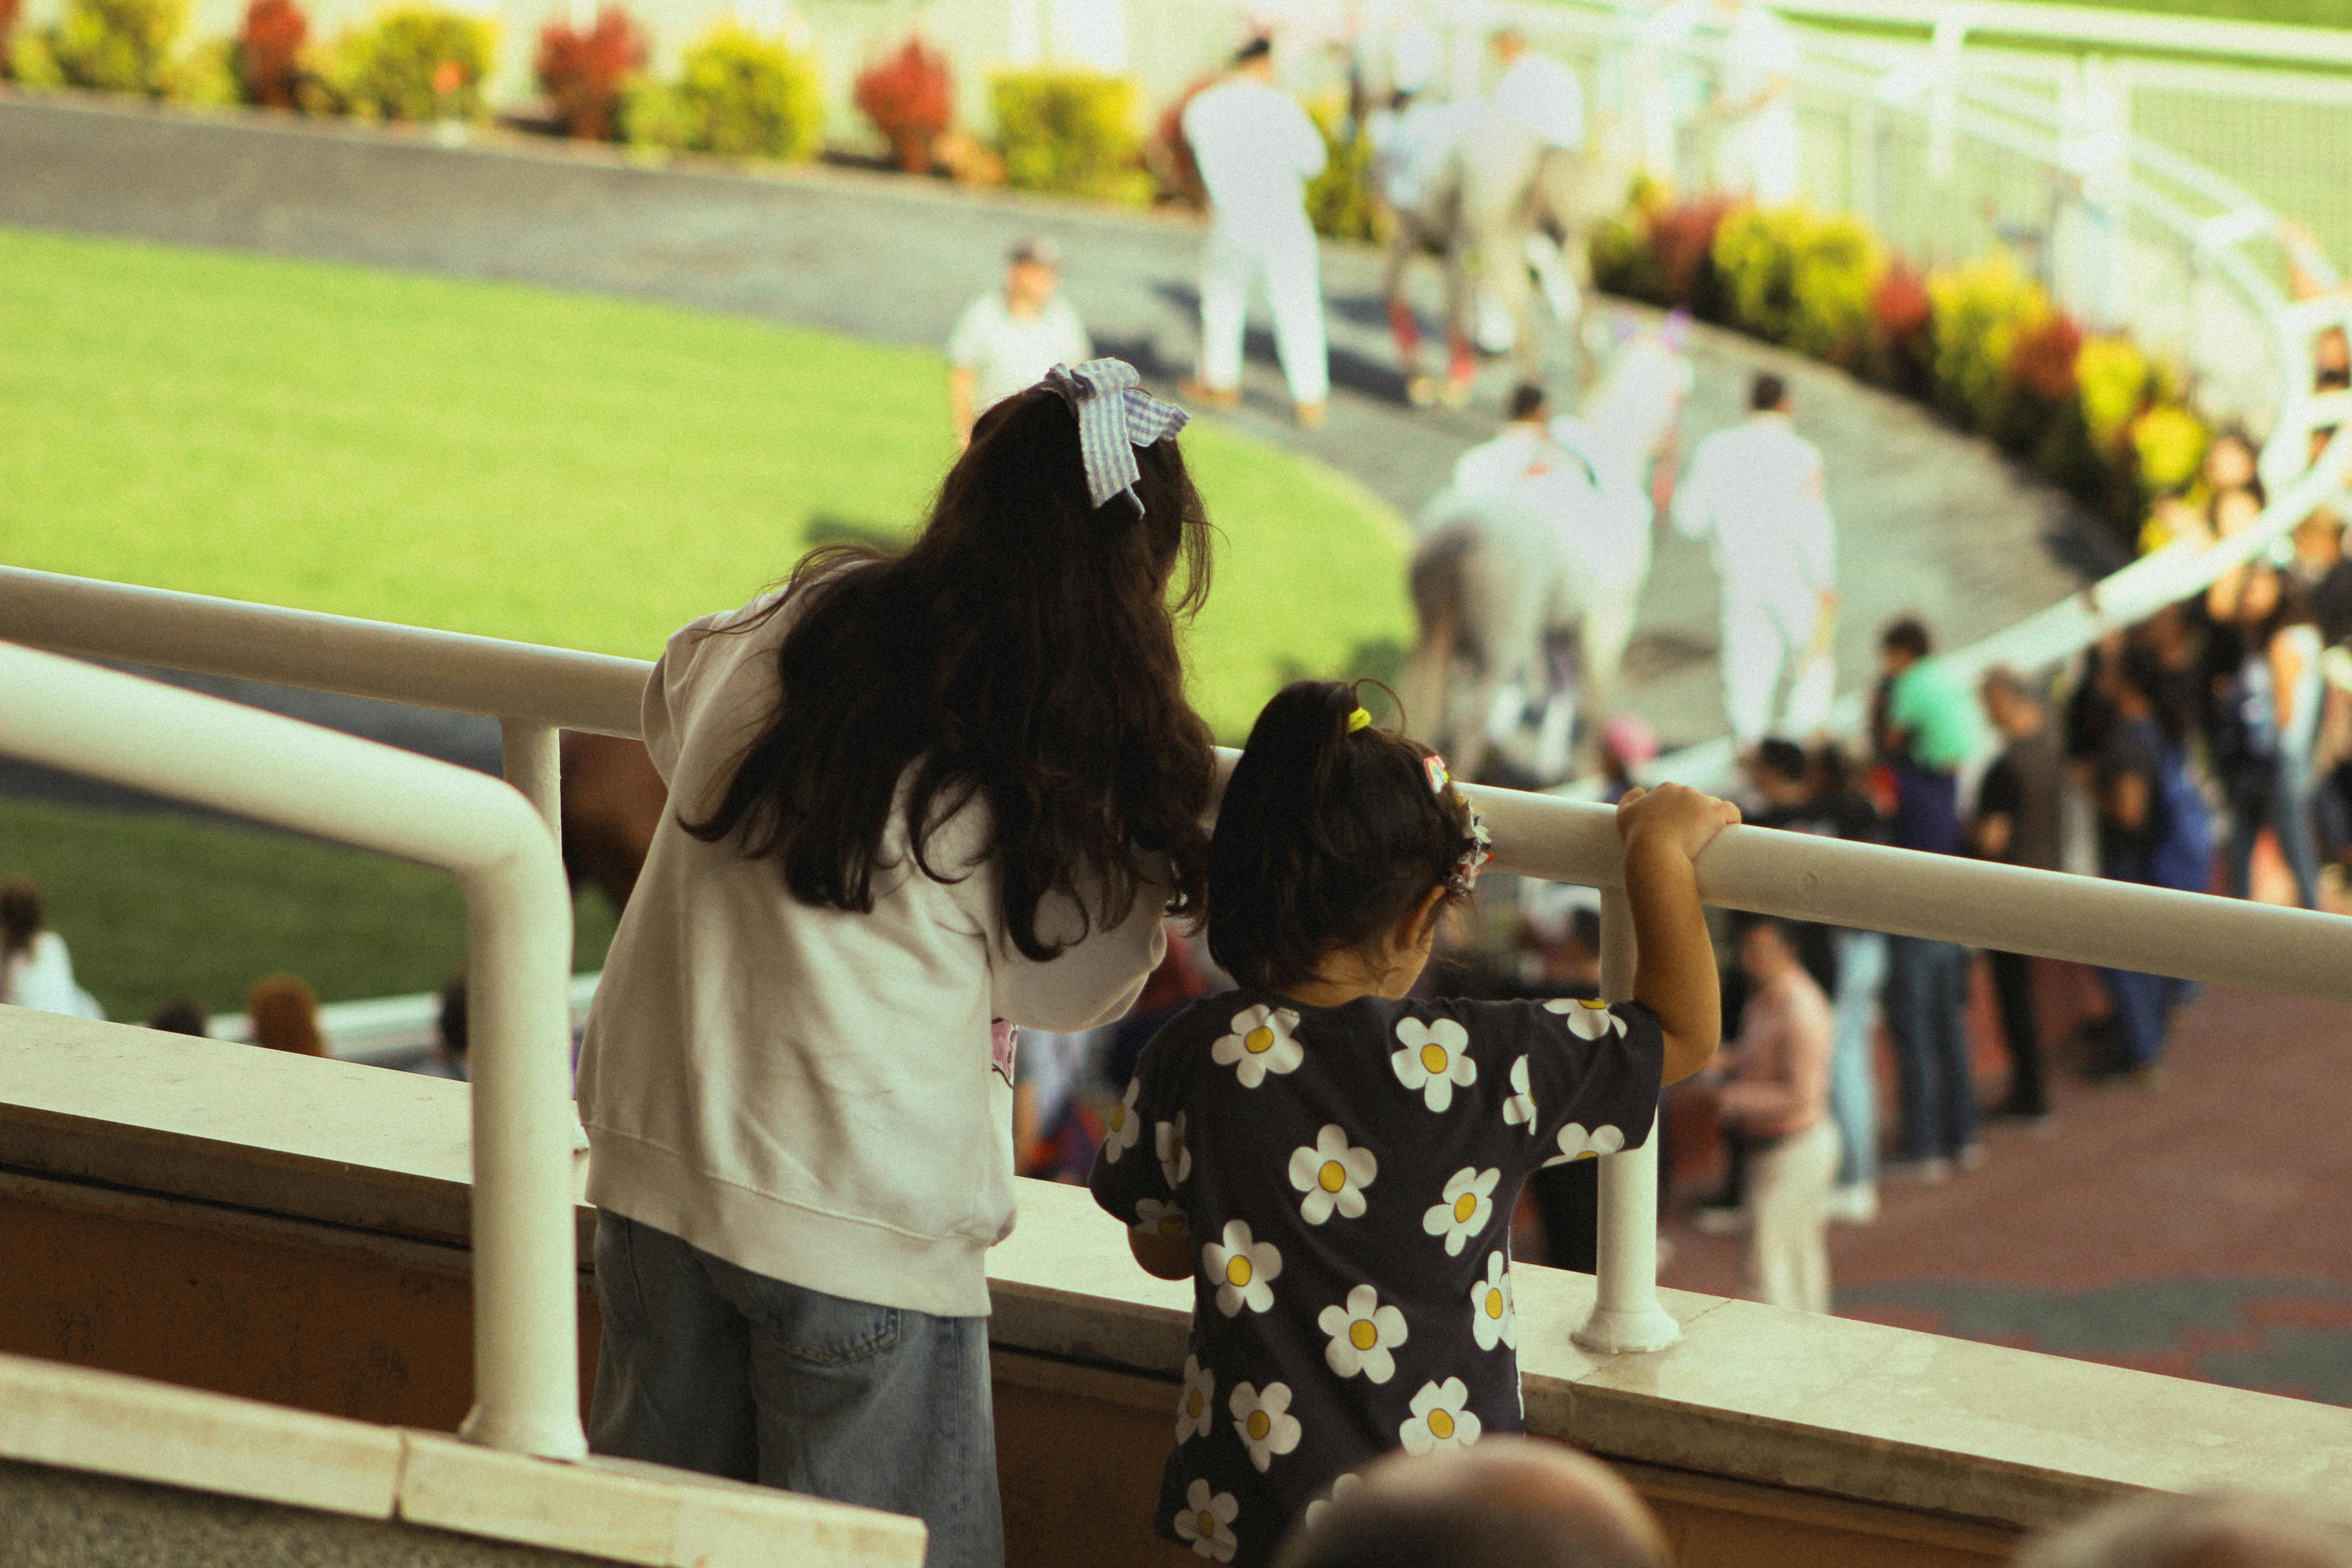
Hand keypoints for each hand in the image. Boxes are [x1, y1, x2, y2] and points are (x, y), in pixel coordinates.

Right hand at [1615, 782, 1740, 861]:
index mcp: (1666, 789)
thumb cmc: (1637, 837)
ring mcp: (1703, 801)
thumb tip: (1639, 790)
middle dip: (1697, 817)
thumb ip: (1628, 799)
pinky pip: (1732, 812)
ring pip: (1715, 806)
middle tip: (1693, 839)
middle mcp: (1686, 790)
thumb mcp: (1624, 815)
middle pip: (1698, 801)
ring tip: (1709, 839)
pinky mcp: (1717, 814)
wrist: (1653, 850)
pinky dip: (1732, 821)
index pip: (1680, 796)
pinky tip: (1729, 832)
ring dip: (1713, 820)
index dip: (1681, 813)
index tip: (1679, 830)